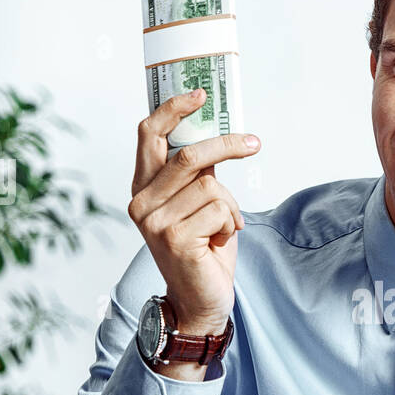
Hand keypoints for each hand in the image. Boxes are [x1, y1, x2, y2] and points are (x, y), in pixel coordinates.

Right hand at [129, 90, 260, 339]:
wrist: (200, 300)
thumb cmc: (203, 249)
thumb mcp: (197, 203)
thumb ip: (196, 174)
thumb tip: (216, 134)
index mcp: (142, 188)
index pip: (148, 135)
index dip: (173, 109)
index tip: (201, 94)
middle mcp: (141, 202)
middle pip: (188, 155)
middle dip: (226, 146)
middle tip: (253, 143)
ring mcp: (154, 222)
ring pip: (211, 186)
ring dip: (230, 206)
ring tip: (224, 227)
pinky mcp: (175, 239)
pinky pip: (219, 210)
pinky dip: (230, 224)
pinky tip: (219, 242)